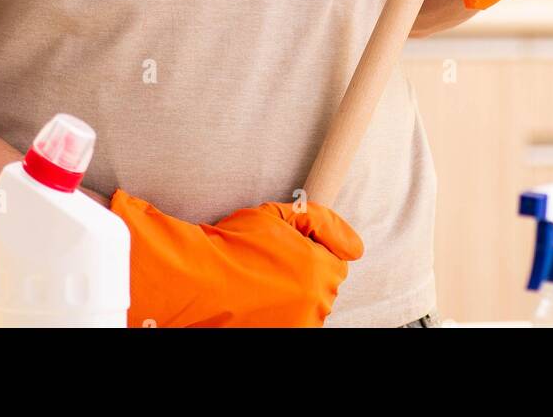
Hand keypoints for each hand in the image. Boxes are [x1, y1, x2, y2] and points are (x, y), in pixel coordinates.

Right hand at [109, 189, 363, 327]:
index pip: (336, 261)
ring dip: (294, 296)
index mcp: (320, 271)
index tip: (287, 248)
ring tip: (261, 283)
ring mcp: (299, 325)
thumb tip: (356, 246)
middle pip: (324, 287)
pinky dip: (281, 314)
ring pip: (309, 307)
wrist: (196, 279)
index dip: (312, 250)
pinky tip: (259, 301)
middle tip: (271, 264)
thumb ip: (323, 222)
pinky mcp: (284, 337)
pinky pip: (294, 322)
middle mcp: (315, 304)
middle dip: (304, 274)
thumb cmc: (232, 244)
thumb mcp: (277, 215)